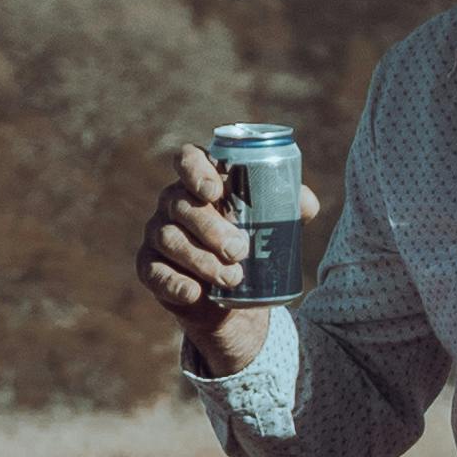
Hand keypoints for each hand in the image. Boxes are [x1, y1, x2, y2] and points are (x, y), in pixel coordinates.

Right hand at [135, 139, 319, 372]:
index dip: (195, 170)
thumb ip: (291, 207)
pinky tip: (194, 292)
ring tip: (233, 278)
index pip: (187, 160)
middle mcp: (174, 202)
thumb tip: (306, 204)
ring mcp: (158, 234)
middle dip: (210, 227)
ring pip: (170, 239)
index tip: (215, 191)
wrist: (236, 296)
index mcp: (202, 180)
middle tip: (239, 250)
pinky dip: (175, 283)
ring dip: (201, 259)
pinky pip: (154, 272)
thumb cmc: (254, 243)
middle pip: (181, 204)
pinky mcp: (150, 267)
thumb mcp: (275, 222)